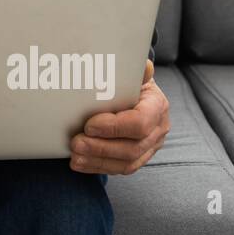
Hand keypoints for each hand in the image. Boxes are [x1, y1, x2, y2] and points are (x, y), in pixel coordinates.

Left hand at [68, 59, 168, 174]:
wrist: (137, 93)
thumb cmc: (131, 81)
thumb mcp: (133, 72)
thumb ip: (135, 71)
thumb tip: (145, 66)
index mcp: (157, 106)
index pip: (140, 122)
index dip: (114, 127)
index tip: (89, 125)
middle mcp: (158, 130)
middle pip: (132, 147)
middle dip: (100, 147)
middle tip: (76, 143)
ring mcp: (150, 147)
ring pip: (126, 162)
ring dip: (97, 160)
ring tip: (75, 155)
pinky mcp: (139, 158)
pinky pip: (120, 168)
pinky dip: (98, 167)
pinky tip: (80, 163)